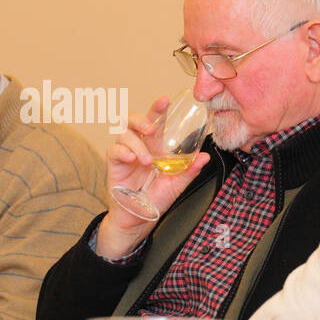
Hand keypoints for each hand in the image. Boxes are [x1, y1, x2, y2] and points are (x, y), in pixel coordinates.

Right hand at [96, 95, 209, 259]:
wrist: (139, 220)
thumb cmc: (155, 200)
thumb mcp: (177, 185)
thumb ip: (189, 171)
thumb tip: (205, 157)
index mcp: (156, 147)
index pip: (156, 122)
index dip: (159, 109)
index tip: (165, 100)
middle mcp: (140, 146)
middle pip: (134, 120)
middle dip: (142, 118)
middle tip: (153, 128)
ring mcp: (126, 154)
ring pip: (124, 133)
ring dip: (136, 143)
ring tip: (147, 160)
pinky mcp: (114, 165)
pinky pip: (114, 150)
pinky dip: (123, 151)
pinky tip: (132, 160)